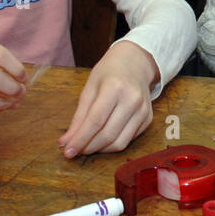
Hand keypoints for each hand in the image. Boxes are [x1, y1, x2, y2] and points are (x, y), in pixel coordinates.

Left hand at [59, 40, 158, 156]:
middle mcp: (132, 100)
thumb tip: (66, 141)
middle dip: (88, 147)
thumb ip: (78, 117)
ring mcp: (143, 111)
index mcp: (114, 87)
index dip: (80, 139)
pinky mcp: (148, 119)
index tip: (67, 151)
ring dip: (100, 150)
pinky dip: (112, 145)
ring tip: (87, 146)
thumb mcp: (89, 88)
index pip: (95, 121)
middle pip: (107, 135)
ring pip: (119, 143)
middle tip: (74, 150)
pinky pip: (128, 140)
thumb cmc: (108, 74)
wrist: (135, 63)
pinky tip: (102, 139)